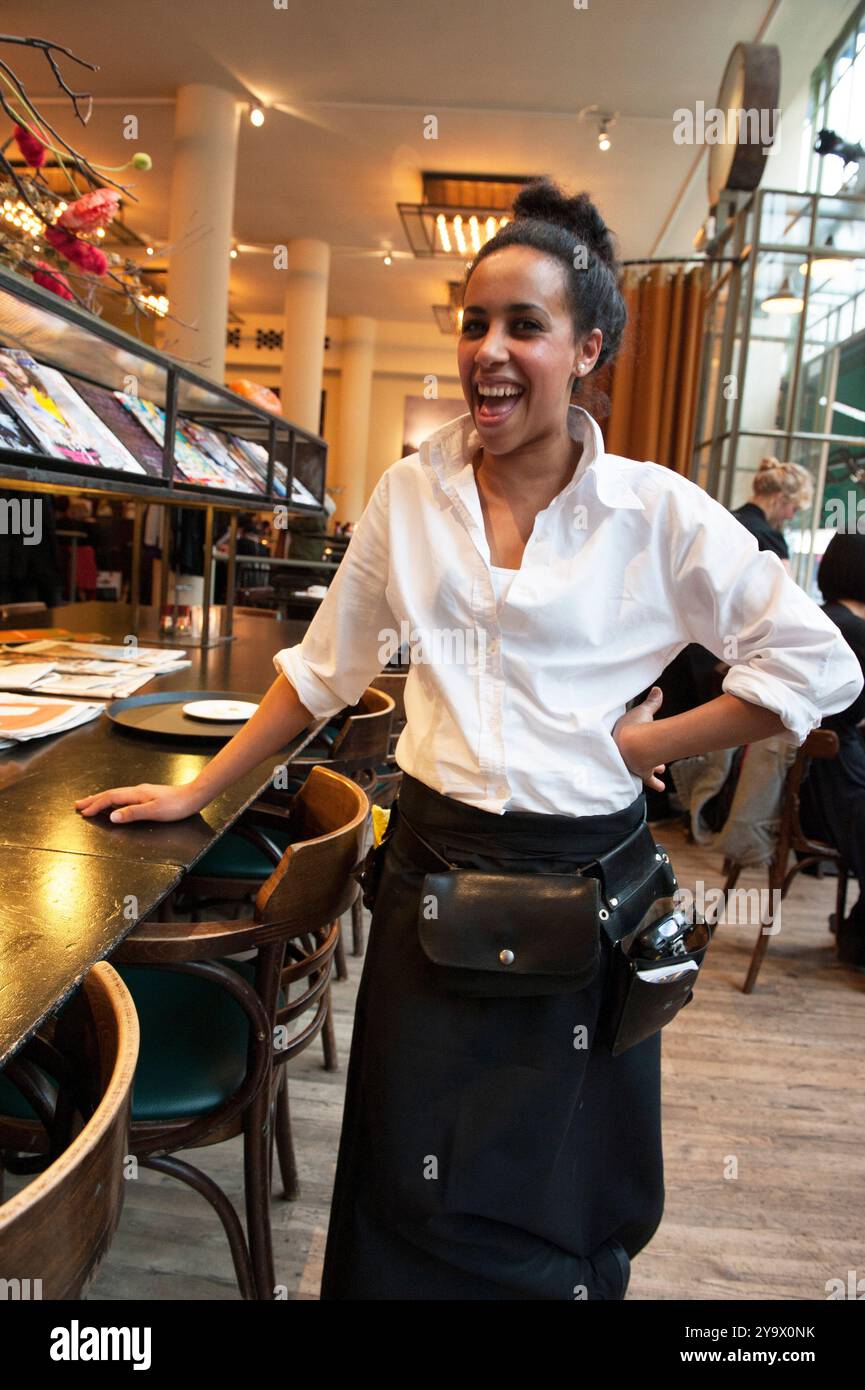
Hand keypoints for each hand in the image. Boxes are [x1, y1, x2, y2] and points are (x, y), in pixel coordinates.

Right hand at [74, 782, 203, 824]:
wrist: (193, 797)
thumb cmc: (176, 806)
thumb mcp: (154, 811)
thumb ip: (132, 813)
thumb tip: (111, 816)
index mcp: (136, 794)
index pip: (110, 799)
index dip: (96, 805)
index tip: (84, 812)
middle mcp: (137, 791)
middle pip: (110, 794)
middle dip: (93, 800)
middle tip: (78, 805)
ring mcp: (142, 792)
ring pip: (116, 795)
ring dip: (101, 799)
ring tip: (90, 803)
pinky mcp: (147, 796)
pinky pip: (123, 797)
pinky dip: (113, 801)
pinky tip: (113, 804)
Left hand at [612, 686, 666, 792]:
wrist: (633, 744)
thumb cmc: (634, 725)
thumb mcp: (644, 710)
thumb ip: (651, 702)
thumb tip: (657, 690)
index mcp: (621, 735)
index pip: (627, 736)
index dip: (637, 735)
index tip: (645, 733)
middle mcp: (624, 751)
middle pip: (635, 753)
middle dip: (647, 752)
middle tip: (653, 749)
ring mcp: (632, 762)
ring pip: (642, 765)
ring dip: (653, 766)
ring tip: (661, 768)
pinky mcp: (640, 771)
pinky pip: (647, 779)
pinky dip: (654, 783)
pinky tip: (661, 787)